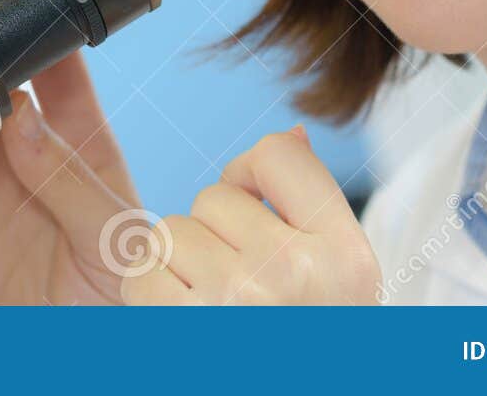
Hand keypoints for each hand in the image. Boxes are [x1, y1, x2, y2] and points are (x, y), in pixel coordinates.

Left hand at [120, 126, 380, 304]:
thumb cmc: (307, 353)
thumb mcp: (336, 289)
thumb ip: (312, 211)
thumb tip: (291, 134)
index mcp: (346, 259)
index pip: (280, 155)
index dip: (252, 176)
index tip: (255, 210)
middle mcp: (295, 274)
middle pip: (215, 198)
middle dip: (214, 236)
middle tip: (239, 297)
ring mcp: (235, 299)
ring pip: (171, 231)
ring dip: (176, 268)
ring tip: (209, 315)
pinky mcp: (178, 325)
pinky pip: (141, 272)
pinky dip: (148, 299)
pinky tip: (180, 328)